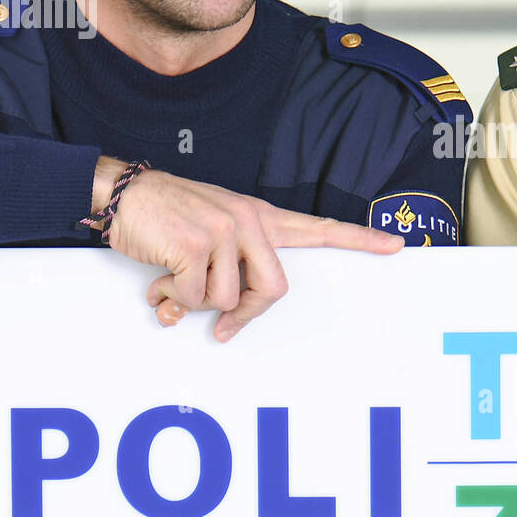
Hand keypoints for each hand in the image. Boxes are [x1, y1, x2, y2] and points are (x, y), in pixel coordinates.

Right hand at [95, 160, 401, 341]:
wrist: (120, 193)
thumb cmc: (165, 217)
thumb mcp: (208, 234)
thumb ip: (228, 271)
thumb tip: (222, 323)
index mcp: (259, 216)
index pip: (318, 228)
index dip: (359, 239)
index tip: (396, 244)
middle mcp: (248, 220)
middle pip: (273, 290)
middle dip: (242, 313)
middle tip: (217, 321)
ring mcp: (222, 231)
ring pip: (226, 301)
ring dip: (193, 303)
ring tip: (172, 281)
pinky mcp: (194, 246)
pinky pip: (194, 299)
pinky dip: (172, 299)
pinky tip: (159, 278)